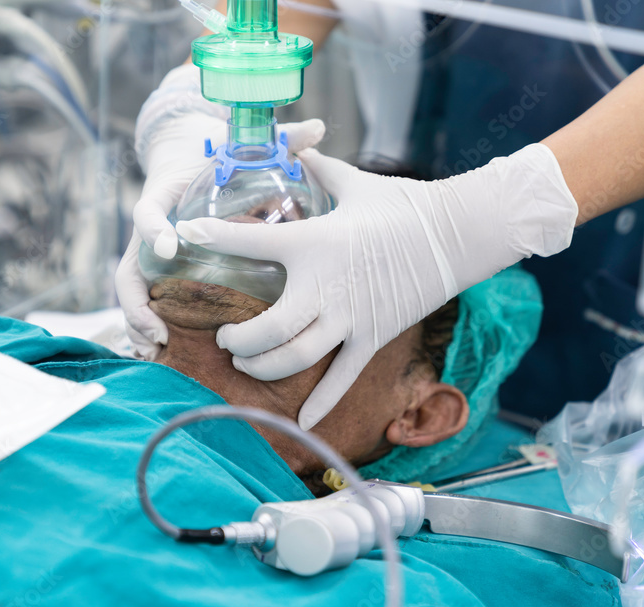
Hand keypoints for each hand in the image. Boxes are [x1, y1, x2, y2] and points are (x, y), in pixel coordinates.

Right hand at [115, 62, 325, 358]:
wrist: (183, 156)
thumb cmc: (214, 154)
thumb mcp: (239, 144)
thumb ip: (277, 140)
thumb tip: (319, 127)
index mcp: (163, 194)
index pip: (148, 211)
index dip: (155, 230)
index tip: (171, 245)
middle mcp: (149, 228)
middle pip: (129, 268)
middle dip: (137, 302)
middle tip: (158, 328)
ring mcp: (148, 252)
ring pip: (131, 291)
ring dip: (139, 322)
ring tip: (157, 348)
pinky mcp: (154, 269)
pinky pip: (144, 300)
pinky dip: (146, 326)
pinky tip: (161, 350)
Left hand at [175, 144, 576, 427]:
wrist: (458, 233)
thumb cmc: (405, 205)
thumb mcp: (356, 183)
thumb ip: (321, 170)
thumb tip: (301, 148)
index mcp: (314, 244)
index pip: (249, 243)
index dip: (212, 238)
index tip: (185, 235)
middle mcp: (325, 288)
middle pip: (269, 329)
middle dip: (239, 339)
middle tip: (224, 336)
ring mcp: (350, 318)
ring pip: (297, 358)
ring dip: (264, 367)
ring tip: (246, 362)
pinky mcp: (373, 337)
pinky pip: (343, 377)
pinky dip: (322, 403)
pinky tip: (301, 422)